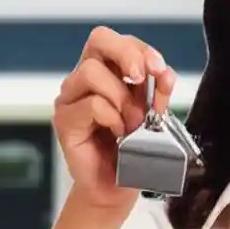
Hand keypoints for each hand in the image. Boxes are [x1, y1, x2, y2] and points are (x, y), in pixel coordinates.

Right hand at [52, 26, 177, 212]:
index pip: (117, 41)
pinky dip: (112, 118)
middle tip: (141, 78)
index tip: (159, 70)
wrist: (116, 188)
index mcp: (105, 71)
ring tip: (132, 123)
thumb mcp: (153, 115)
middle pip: (98, 40)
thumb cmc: (132, 151)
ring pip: (92, 72)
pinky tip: (118, 134)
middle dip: (127, 55)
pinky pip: (92, 104)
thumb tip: (164, 74)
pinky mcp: (65, 121)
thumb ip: (157, 92)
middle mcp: (83, 79)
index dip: (140, 48)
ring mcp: (70, 99)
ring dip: (122, 97)